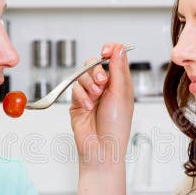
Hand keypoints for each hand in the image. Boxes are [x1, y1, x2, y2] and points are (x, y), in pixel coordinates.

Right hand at [69, 43, 133, 166]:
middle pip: (94, 64)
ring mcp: (90, 94)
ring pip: (82, 75)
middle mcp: (105, 87)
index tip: (106, 51)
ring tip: (95, 98)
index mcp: (120, 83)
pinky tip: (88, 107)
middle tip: (102, 82)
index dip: (109, 51)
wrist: (102, 147)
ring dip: (88, 84)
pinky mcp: (77, 102)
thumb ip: (118, 68)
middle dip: (96, 71)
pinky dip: (81, 96)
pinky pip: (74, 89)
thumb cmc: (117, 126)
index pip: (114, 58)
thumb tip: (119, 47)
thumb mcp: (121, 93)